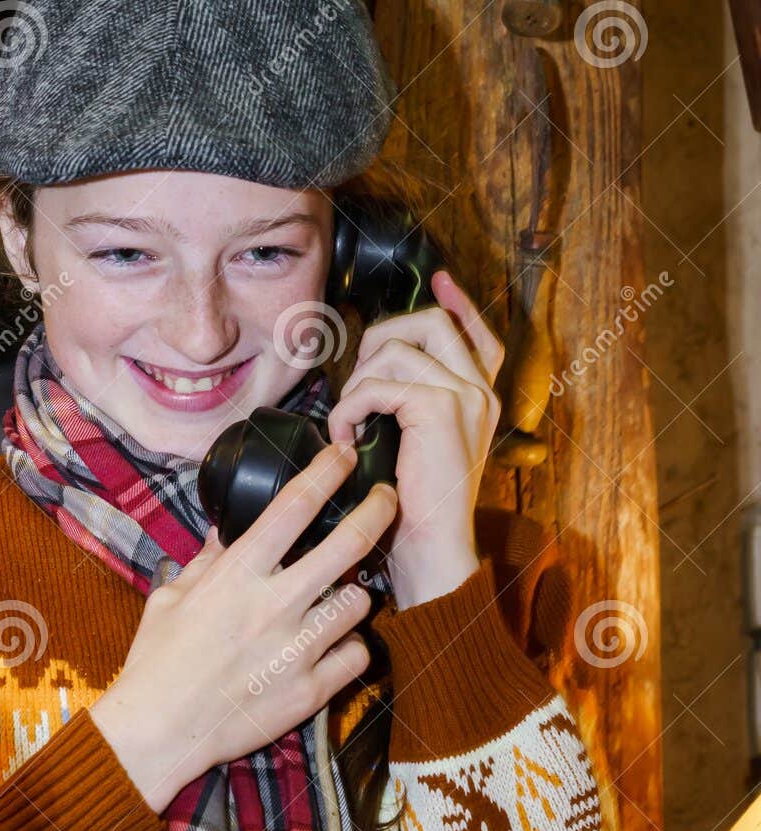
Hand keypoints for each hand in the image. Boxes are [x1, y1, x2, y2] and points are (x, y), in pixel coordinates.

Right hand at [90, 444, 397, 810]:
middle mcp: (273, 606)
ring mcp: (296, 650)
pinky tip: (335, 646)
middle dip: (377, 512)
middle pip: (347, 544)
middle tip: (387, 499)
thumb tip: (224, 535)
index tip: (342, 456)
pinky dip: (351, 647)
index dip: (326, 472)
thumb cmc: (158, 663)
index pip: (293, 507)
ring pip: (359, 602)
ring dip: (354, 594)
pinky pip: (357, 655)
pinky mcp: (310, 691)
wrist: (158, 732)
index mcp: (236, 576)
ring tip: (341, 597)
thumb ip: (205, 564)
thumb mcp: (171, 600)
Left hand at [325, 269, 502, 607]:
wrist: (431, 549)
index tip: (441, 281)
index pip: (480, 334)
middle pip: (433, 322)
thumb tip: (375, 376)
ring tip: (353, 421)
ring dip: (359, 382)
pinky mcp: (440, 409)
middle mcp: (481, 391)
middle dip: (382, 337)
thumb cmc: (415, 508)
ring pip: (399, 347)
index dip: (460, 304)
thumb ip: (412, 408)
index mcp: (481, 399)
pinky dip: (352, 408)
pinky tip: (349, 437)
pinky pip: (379, 384)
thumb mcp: (417, 447)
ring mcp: (465, 397)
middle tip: (359, 383)